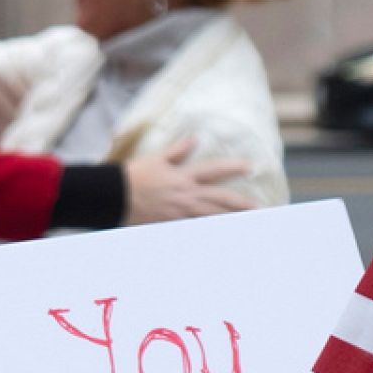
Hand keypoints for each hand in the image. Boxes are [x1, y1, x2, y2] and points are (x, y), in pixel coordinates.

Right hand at [122, 139, 254, 224]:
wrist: (115, 197)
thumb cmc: (134, 176)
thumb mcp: (157, 159)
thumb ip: (178, 151)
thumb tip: (194, 138)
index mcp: (184, 176)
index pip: (214, 170)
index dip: (233, 167)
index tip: (249, 166)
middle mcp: (186, 195)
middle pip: (220, 199)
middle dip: (240, 203)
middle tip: (257, 208)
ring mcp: (180, 213)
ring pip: (211, 217)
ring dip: (229, 220)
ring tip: (245, 224)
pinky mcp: (172, 225)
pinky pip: (195, 230)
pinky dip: (207, 232)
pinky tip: (219, 234)